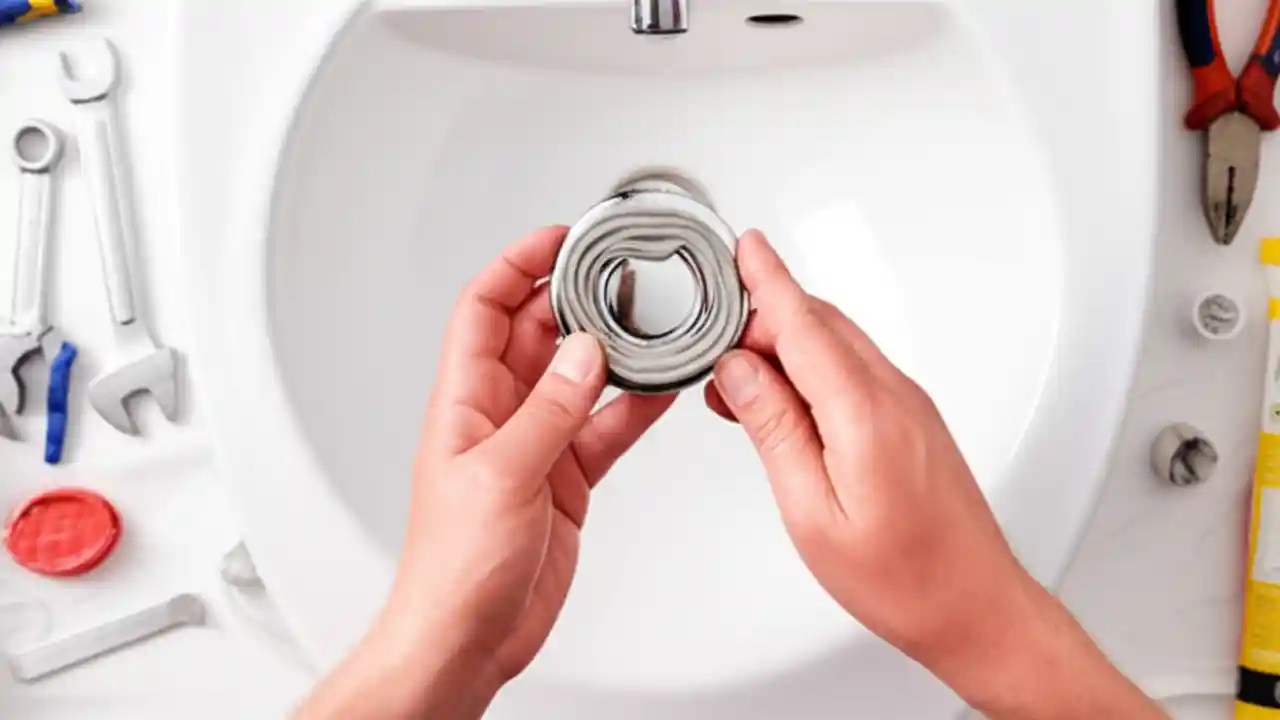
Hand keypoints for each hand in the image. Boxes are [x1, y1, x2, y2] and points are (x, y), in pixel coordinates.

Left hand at [297, 227, 674, 719]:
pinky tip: (662, 390)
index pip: (484, 310)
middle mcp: (499, 415)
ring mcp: (535, 446)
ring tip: (650, 324)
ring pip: (579, 378)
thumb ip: (549, 412)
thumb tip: (584, 352)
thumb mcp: (502, 477)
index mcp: (464, 402)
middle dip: (575, 300)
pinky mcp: (566, 479)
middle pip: (538, 334)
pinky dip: (633, 407)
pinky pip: (604, 427)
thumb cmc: (453, 569)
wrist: (469, 636)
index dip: (515, 265)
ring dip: (612, 352)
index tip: (557, 239)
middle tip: (619, 275)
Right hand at [705, 231, 1161, 718]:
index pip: (803, 324)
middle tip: (714, 349)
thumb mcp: (812, 512)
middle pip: (820, 326)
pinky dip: (812, 370)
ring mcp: (908, 405)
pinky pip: (854, 371)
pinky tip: (787, 404)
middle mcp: (894, 396)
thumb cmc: (904, 578)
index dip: (768, 281)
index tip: (744, 246)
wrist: (977, 607)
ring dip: (786, 348)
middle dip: (763, 320)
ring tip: (739, 386)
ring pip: (837, 346)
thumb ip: (775, 430)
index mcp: (865, 413)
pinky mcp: (912, 420)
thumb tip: (740, 370)